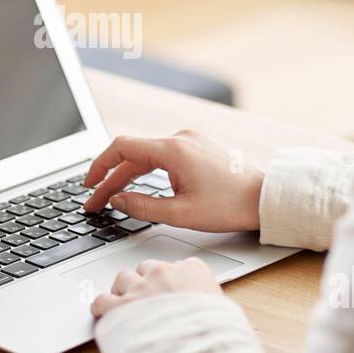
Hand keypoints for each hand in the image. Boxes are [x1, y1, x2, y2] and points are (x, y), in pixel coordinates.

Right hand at [81, 129, 263, 232]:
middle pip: (131, 154)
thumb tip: (116, 201)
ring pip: (146, 156)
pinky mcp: (196, 148)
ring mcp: (189, 141)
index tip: (88, 185)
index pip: (121, 147)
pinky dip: (146, 172)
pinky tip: (140, 189)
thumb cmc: (229, 206)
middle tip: (95, 203)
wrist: (265, 198)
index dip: (99, 165)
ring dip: (127, 176)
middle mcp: (179, 138)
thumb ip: (141, 207)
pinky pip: (162, 157)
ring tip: (112, 199)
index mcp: (173, 150)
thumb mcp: (180, 214)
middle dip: (110, 179)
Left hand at [91, 257, 221, 317]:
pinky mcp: (119, 306)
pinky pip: (101, 300)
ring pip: (123, 278)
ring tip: (126, 309)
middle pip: (148, 268)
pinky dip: (102, 309)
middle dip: (146, 283)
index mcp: (192, 270)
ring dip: (123, 292)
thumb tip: (217, 315)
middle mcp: (163, 273)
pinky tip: (105, 317)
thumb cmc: (217, 336)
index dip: (172, 282)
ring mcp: (140, 288)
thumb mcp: (225, 314)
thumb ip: (213, 304)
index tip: (171, 295)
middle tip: (148, 303)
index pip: (177, 266)